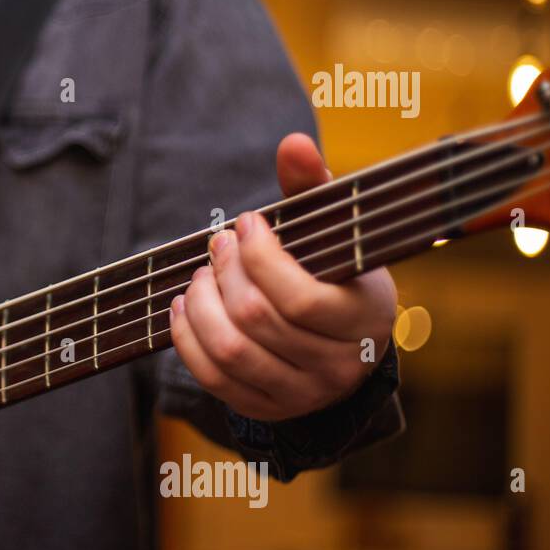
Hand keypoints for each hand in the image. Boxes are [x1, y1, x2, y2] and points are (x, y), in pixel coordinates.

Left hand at [168, 133, 396, 420]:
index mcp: (365, 318)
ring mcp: (301, 393)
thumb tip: (292, 142)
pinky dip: (187, 338)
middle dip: (225, 274)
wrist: (344, 348)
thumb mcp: (335, 232)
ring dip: (202, 306)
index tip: (245, 224)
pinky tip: (184, 307)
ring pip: (231, 351)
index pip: (301, 300)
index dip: (260, 258)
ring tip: (199, 275)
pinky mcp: (265, 407)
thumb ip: (313, 187)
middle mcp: (337, 365)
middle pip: (258, 320)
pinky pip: (213, 378)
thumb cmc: (335, 275)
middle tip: (216, 244)